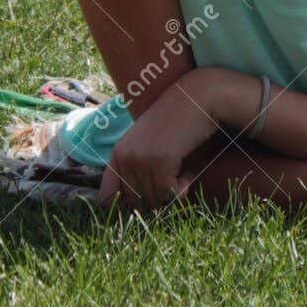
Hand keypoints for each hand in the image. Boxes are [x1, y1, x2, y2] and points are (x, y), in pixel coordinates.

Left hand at [100, 71, 223, 209]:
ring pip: (154, 200)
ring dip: (173, 192)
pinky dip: (182, 189)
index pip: (107, 198)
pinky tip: (189, 173)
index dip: (128, 206)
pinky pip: (169, 194)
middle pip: (136, 203)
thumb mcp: (152, 146)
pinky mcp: (159, 160)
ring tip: (183, 170)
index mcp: (118, 153)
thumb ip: (143, 172)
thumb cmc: (180, 124)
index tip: (150, 200)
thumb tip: (145, 209)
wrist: (198, 98)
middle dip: (158, 198)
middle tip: (175, 179)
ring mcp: (140, 158)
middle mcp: (124, 156)